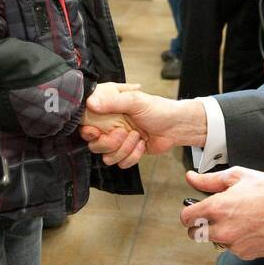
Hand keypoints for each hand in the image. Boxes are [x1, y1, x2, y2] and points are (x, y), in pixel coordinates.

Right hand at [78, 88, 205, 167]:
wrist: (176, 126)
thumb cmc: (157, 109)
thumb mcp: (135, 101)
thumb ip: (112, 102)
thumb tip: (90, 103)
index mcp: (109, 113)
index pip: (87, 126)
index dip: (88, 132)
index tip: (96, 132)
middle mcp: (110, 129)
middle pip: (95, 146)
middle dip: (110, 142)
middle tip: (124, 132)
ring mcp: (119, 143)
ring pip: (108, 158)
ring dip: (125, 149)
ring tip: (138, 136)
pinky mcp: (128, 154)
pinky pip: (122, 164)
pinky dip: (134, 155)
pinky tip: (142, 145)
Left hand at [179, 168, 263, 259]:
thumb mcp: (237, 177)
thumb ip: (209, 180)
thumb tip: (191, 178)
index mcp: (218, 208)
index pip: (186, 218)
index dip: (189, 212)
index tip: (194, 210)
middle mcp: (224, 230)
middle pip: (195, 234)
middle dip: (200, 225)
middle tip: (213, 216)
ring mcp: (235, 244)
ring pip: (216, 241)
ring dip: (221, 233)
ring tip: (239, 218)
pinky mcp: (247, 254)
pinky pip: (233, 249)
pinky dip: (237, 240)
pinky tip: (250, 227)